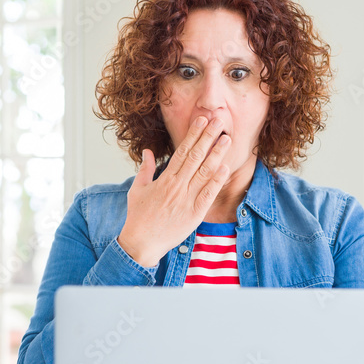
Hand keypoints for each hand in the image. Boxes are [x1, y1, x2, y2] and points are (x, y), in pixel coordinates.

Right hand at [117, 116, 231, 266]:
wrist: (141, 243)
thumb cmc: (138, 217)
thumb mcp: (137, 189)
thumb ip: (145, 169)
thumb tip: (148, 152)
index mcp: (164, 179)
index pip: (181, 151)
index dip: (193, 135)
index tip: (201, 120)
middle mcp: (177, 187)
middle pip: (195, 157)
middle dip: (207, 137)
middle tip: (219, 121)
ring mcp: (186, 200)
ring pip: (204, 173)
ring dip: (216, 155)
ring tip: (227, 139)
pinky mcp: (194, 215)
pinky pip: (208, 195)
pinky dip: (217, 181)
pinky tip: (225, 168)